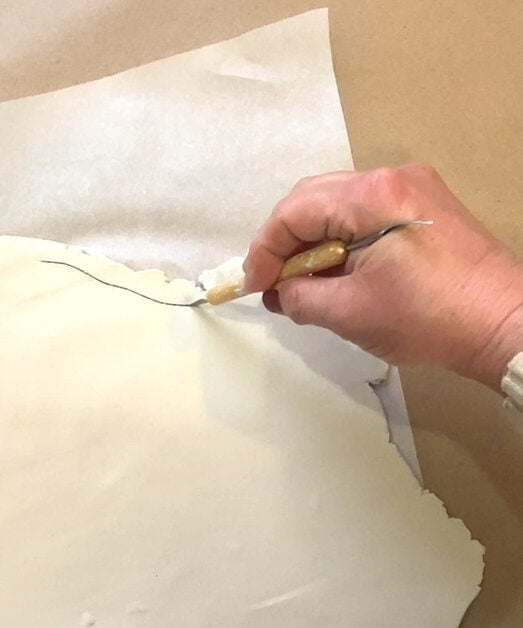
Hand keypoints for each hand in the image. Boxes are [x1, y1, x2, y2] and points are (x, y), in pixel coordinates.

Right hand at [243, 164, 522, 390]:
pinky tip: (334, 273)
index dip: (265, 250)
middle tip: (272, 283)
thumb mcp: (349, 313)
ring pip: (337, 206)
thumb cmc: (429, 319)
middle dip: (284, 242)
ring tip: (301, 284)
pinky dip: (340, 241)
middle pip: (313, 199)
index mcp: (372, 196)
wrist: (505, 325)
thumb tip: (280, 292)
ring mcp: (412, 189)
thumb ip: (300, 297)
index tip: (254, 286)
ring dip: (311, 242)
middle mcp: (391, 179)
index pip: (294, 211)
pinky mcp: (424, 208)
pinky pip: (365, 215)